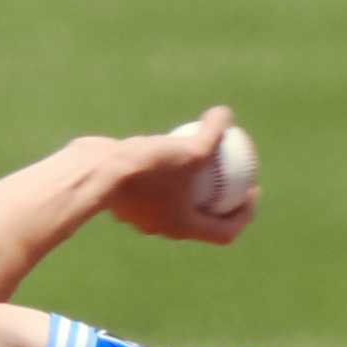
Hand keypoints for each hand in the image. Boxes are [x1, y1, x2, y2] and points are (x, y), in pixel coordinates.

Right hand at [101, 105, 257, 244]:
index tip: (251, 192)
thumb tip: (226, 115)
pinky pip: (152, 187)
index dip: (244, 214)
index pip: (225, 231)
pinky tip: (167, 146)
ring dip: (189, 186)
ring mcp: (143, 214)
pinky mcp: (126, 199)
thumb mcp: (189, 149)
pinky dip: (163, 173)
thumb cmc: (147, 167)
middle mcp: (164, 226)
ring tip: (198, 157)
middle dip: (220, 202)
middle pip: (201, 220)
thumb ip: (211, 134)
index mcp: (184, 227)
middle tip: (231, 175)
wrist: (95, 173)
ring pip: (173, 202)